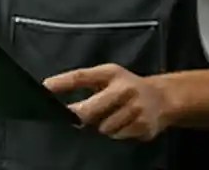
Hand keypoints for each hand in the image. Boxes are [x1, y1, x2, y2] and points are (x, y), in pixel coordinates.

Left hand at [44, 64, 171, 140]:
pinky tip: (123, 123)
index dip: (62, 83)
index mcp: (110, 73)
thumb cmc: (126, 87)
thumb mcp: (107, 77)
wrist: (163, 97)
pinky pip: (118, 136)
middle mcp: (123, 88)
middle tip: (74, 118)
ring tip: (110, 116)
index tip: (45, 88)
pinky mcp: (143, 125)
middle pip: (90, 110)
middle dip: (79, 116)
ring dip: (102, 126)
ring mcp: (135, 108)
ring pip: (103, 127)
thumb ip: (84, 83)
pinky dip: (116, 133)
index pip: (81, 76)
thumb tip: (52, 91)